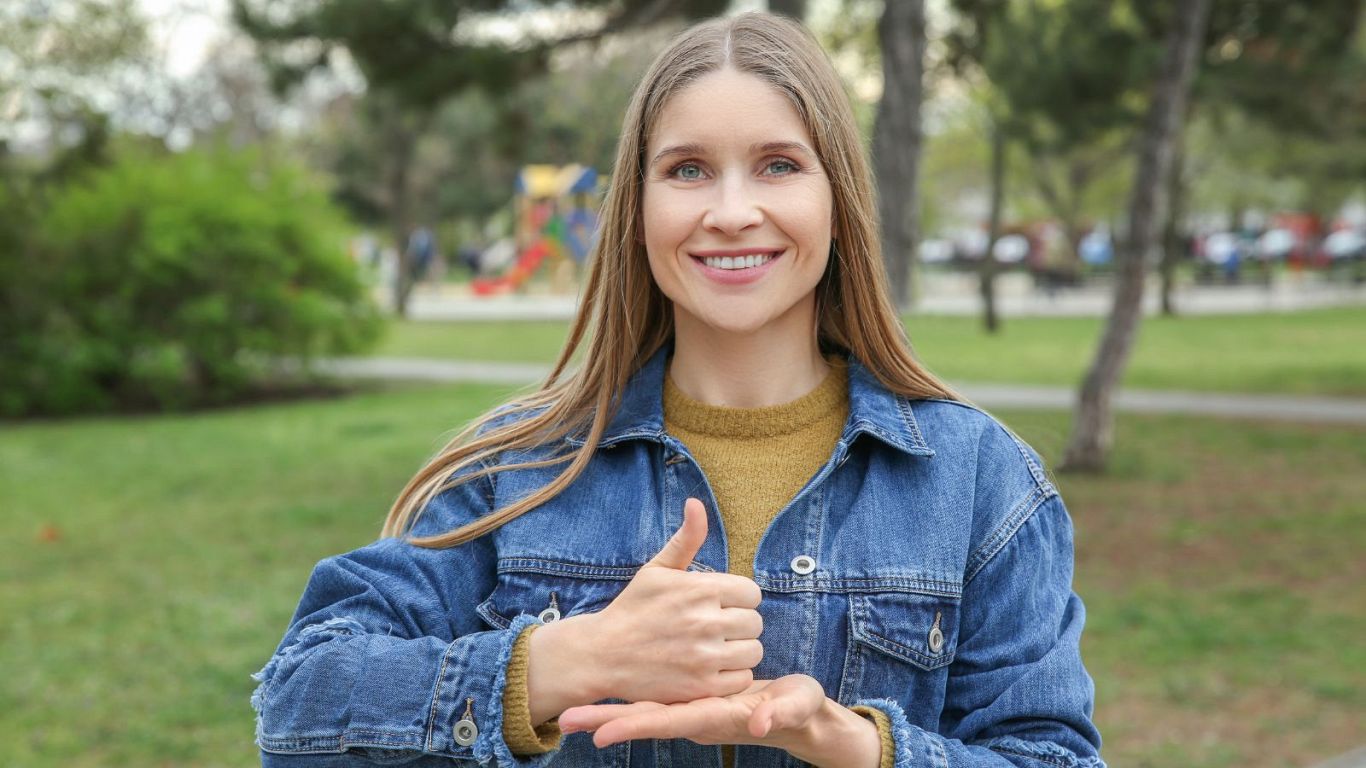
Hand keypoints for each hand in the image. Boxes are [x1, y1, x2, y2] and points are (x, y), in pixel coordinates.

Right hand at [532, 498, 763, 713]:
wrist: (601, 655)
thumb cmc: (633, 609)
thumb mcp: (657, 570)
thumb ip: (685, 538)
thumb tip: (696, 502)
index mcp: (698, 589)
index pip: (751, 593)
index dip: (738, 599)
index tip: (720, 605)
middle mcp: (704, 621)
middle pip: (755, 622)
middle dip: (739, 624)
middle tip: (716, 629)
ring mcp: (704, 657)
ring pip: (754, 651)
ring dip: (739, 651)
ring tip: (717, 649)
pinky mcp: (702, 687)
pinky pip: (742, 679)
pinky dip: (732, 675)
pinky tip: (712, 669)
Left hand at [558, 675, 826, 748]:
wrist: (798, 714)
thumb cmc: (799, 710)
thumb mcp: (795, 708)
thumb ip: (778, 714)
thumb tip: (759, 722)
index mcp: (716, 716)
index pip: (669, 721)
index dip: (635, 725)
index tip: (601, 734)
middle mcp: (696, 716)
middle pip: (645, 719)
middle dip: (606, 720)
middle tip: (565, 721)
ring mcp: (692, 709)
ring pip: (645, 710)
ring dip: (609, 712)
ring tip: (569, 715)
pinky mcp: (692, 699)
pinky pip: (656, 701)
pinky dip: (629, 701)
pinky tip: (606, 694)